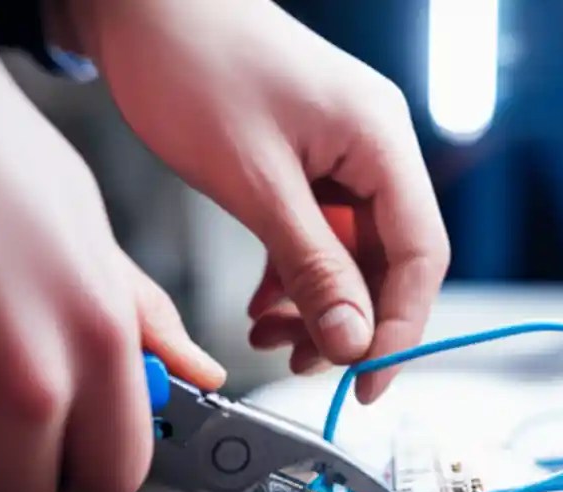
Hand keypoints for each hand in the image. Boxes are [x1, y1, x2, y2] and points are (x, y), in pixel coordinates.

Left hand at [60, 0, 449, 401]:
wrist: (143, 6)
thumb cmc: (193, 65)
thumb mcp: (255, 183)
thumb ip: (311, 267)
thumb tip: (352, 341)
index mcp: (380, 139)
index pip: (420, 253)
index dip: (400, 327)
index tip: (367, 383)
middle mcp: (374, 146)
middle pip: (388, 259)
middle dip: (350, 321)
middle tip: (308, 366)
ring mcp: (342, 153)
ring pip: (350, 253)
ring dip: (317, 305)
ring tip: (271, 339)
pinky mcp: (309, 160)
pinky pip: (319, 234)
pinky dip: (293, 275)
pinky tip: (261, 304)